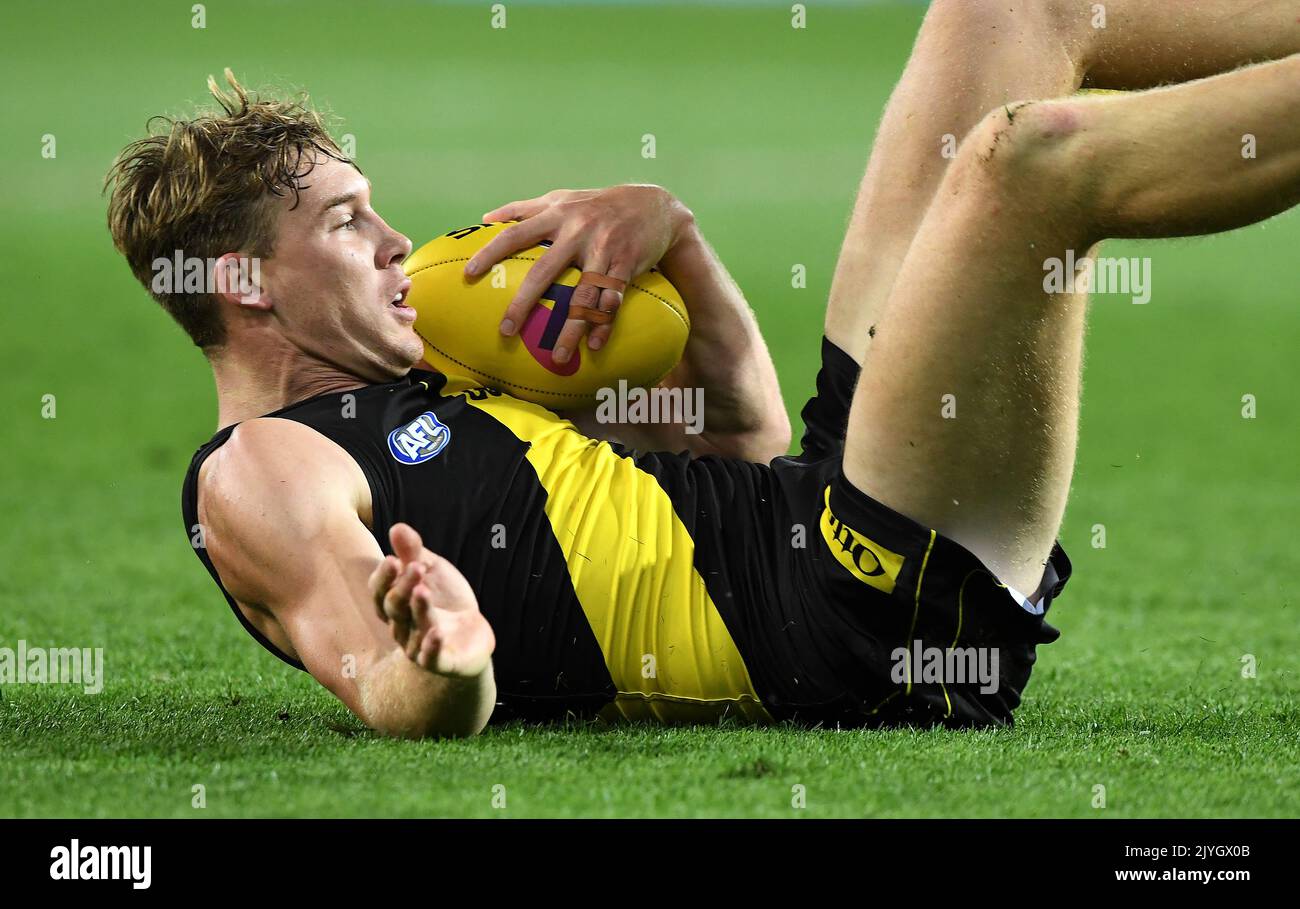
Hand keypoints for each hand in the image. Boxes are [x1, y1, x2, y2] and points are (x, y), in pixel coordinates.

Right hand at [368, 523, 494, 678]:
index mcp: (396, 604)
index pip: (380, 592)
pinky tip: (437, 633)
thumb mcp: (432, 571)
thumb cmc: (445, 600)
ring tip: (423, 590)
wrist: (471, 635)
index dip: (383, 578)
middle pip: (395, 608)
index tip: (392, 559)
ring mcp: (419, 646)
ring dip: (417, 610)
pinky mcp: (441, 661)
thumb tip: (397, 527)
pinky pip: (432, 658)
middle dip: (402, 587)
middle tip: (414, 566)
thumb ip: (413, 552)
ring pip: (412, 630)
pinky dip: (432, 647)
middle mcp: (402, 626)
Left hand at [463, 185, 694, 363]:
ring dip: (570, 328)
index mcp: (557, 214)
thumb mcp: (561, 197)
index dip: (490, 252)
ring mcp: (604, 248)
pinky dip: (604, 324)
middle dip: (524, 303)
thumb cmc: (598, 204)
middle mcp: (578, 230)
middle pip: (544, 270)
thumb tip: (485, 218)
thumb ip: (523, 207)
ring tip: (558, 357)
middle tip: (506, 331)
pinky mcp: (626, 263)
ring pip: (582, 294)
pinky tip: (595, 346)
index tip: (468, 274)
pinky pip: (612, 300)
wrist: (654, 204)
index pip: (516, 233)